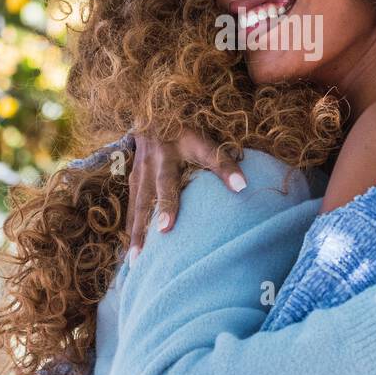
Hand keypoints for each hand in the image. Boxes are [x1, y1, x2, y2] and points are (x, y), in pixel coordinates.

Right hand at [127, 130, 246, 251]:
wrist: (150, 115)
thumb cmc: (185, 133)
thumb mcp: (205, 140)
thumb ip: (223, 162)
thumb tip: (244, 187)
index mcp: (187, 143)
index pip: (210, 155)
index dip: (223, 168)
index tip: (239, 186)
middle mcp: (161, 157)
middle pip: (163, 184)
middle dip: (165, 207)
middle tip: (165, 231)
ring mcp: (142, 169)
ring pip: (142, 202)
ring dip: (139, 230)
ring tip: (137, 259)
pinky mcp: (133, 180)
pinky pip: (133, 208)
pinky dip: (131, 230)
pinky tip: (131, 253)